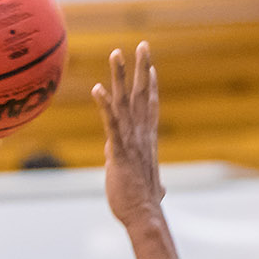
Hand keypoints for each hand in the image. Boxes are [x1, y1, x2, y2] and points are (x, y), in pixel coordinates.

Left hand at [93, 42, 165, 225]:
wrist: (143, 215)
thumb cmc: (144, 204)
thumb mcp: (150, 188)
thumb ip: (155, 183)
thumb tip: (162, 190)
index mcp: (147, 140)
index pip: (150, 107)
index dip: (150, 85)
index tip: (150, 66)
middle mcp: (141, 135)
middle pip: (142, 94)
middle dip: (142, 68)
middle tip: (142, 44)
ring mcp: (131, 141)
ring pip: (125, 102)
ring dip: (120, 77)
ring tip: (116, 53)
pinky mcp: (119, 151)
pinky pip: (111, 123)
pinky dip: (104, 105)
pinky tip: (97, 89)